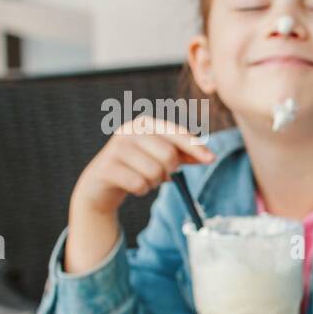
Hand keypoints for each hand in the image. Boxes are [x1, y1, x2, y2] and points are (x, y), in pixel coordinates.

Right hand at [72, 114, 214, 216]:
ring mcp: (115, 148)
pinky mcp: (106, 167)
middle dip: (169, 170)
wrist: (101, 184)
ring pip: (154, 172)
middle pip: (168, 155)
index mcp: (144, 124)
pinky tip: (133, 186)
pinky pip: (139, 184)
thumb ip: (184, 155)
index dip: (195, 147)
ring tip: (144, 179)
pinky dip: (142, 190)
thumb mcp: (161, 158)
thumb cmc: (137, 167)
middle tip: (160, 175)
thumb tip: (209, 157)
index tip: (211, 159)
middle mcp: (128, 131)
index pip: (176, 133)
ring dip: (154, 182)